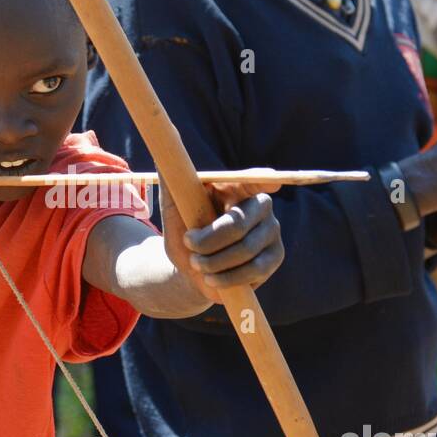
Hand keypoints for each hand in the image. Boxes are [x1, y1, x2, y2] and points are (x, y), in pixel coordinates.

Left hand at [159, 178, 284, 304]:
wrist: (192, 268)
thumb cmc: (185, 231)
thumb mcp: (173, 208)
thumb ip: (172, 181)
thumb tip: (162, 157)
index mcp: (236, 187)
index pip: (252, 180)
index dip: (261, 180)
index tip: (270, 181)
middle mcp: (259, 206)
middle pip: (239, 223)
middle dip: (208, 241)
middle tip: (189, 246)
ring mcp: (271, 231)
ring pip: (245, 249)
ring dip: (213, 261)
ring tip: (196, 264)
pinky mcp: (274, 257)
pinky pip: (255, 269)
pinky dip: (228, 277)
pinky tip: (211, 279)